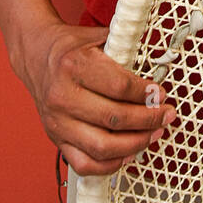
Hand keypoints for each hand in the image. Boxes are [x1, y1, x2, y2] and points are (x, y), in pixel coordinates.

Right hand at [16, 20, 176, 175]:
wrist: (35, 54)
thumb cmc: (71, 47)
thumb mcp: (98, 37)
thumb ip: (126, 50)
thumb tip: (160, 66)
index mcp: (74, 66)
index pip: (120, 87)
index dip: (146, 94)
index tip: (161, 94)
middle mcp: (62, 96)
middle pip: (114, 118)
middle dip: (148, 120)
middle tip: (166, 115)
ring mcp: (57, 121)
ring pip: (102, 146)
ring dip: (135, 144)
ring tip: (154, 134)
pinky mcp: (56, 139)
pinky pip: (84, 164)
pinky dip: (110, 165)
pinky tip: (128, 153)